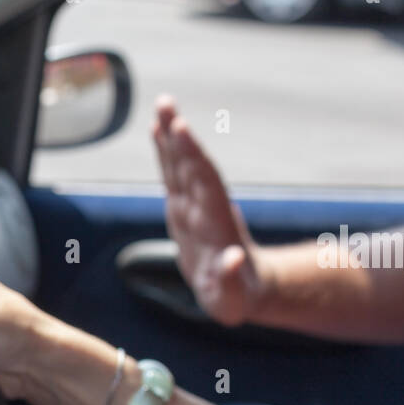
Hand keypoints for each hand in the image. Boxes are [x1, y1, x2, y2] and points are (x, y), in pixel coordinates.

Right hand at [152, 95, 262, 325]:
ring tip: (162, 105)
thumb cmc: (238, 298)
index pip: (204, 184)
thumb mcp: (233, 300)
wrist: (246, 288)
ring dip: (172, 137)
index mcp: (216, 226)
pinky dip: (166, 153)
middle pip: (192, 167)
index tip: (181, 129)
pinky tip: (157, 130)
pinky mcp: (184, 210)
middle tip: (166, 105)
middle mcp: (205, 210)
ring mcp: (195, 208)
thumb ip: (230, 280)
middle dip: (179, 138)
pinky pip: (173, 175)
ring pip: (182, 167)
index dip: (192, 157)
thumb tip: (233, 259)